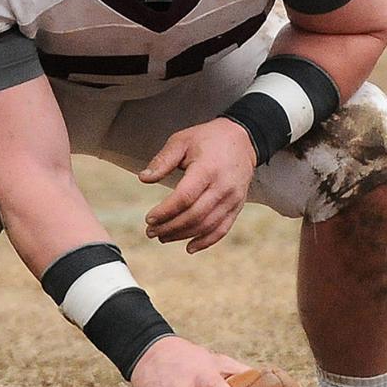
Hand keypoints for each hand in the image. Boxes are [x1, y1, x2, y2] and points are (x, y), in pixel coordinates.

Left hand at [139, 118, 257, 253]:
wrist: (242, 139)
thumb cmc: (207, 139)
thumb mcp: (181, 141)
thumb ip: (162, 160)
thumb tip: (143, 178)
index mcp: (207, 169)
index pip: (184, 198)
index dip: (165, 211)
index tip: (149, 219)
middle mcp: (222, 187)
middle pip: (194, 216)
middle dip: (170, 228)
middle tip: (150, 232)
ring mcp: (232, 199)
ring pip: (206, 226)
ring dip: (183, 236)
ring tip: (163, 237)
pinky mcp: (237, 206)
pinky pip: (222, 229)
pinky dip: (206, 242)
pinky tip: (189, 248)